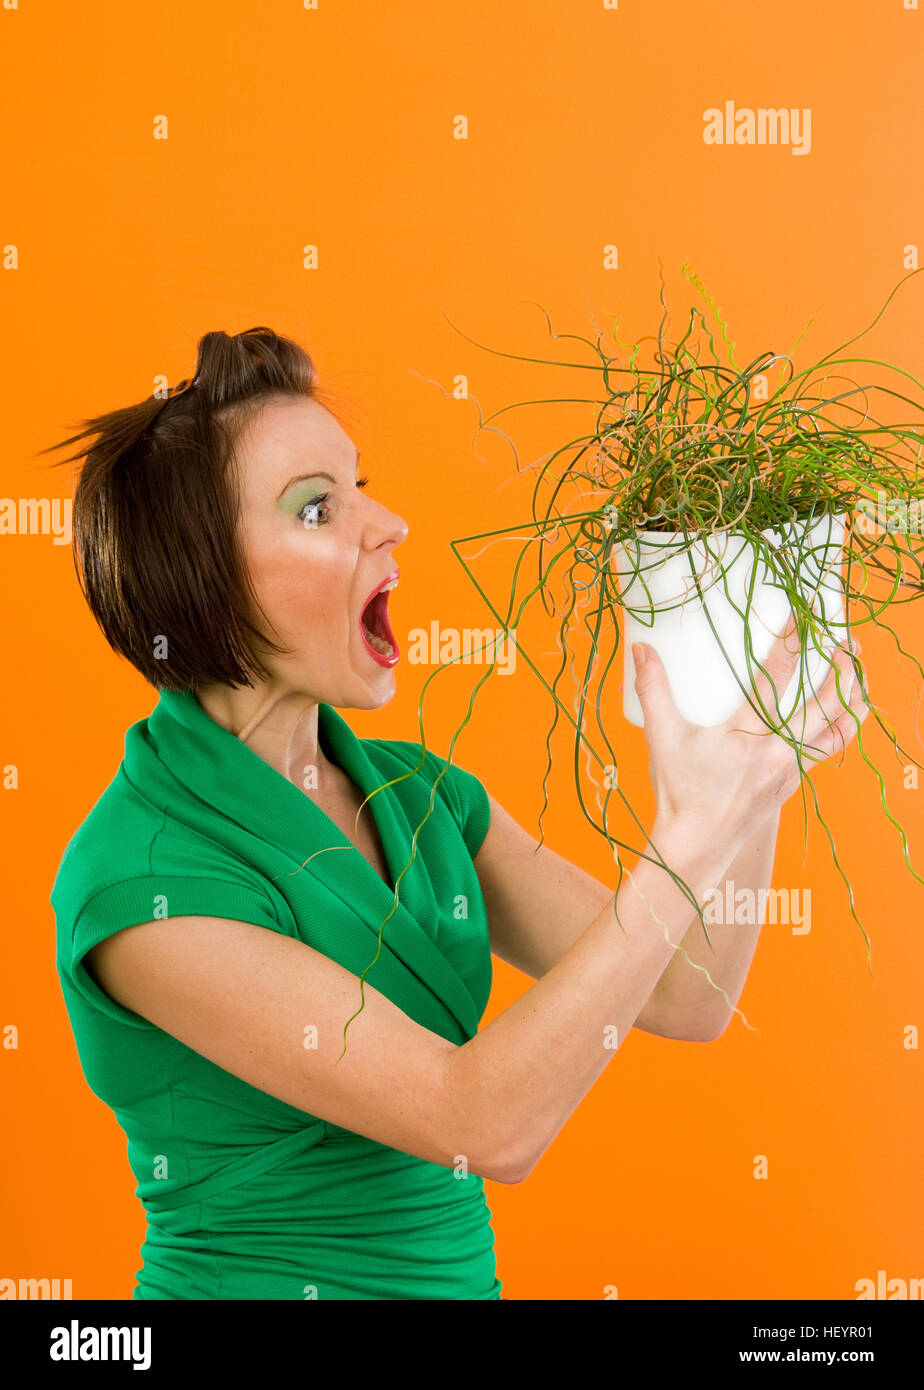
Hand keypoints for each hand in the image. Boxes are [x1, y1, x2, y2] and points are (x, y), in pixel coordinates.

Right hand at [632, 614, 869, 854]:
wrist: (697, 844)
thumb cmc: (678, 790)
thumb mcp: (662, 737)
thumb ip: (652, 689)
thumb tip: (640, 648)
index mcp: (746, 735)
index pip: (777, 679)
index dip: (792, 644)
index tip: (802, 619)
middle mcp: (777, 751)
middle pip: (825, 703)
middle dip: (842, 669)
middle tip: (846, 641)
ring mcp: (790, 769)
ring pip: (839, 730)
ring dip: (853, 700)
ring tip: (857, 674)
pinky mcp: (794, 782)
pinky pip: (829, 750)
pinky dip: (842, 727)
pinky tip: (842, 712)